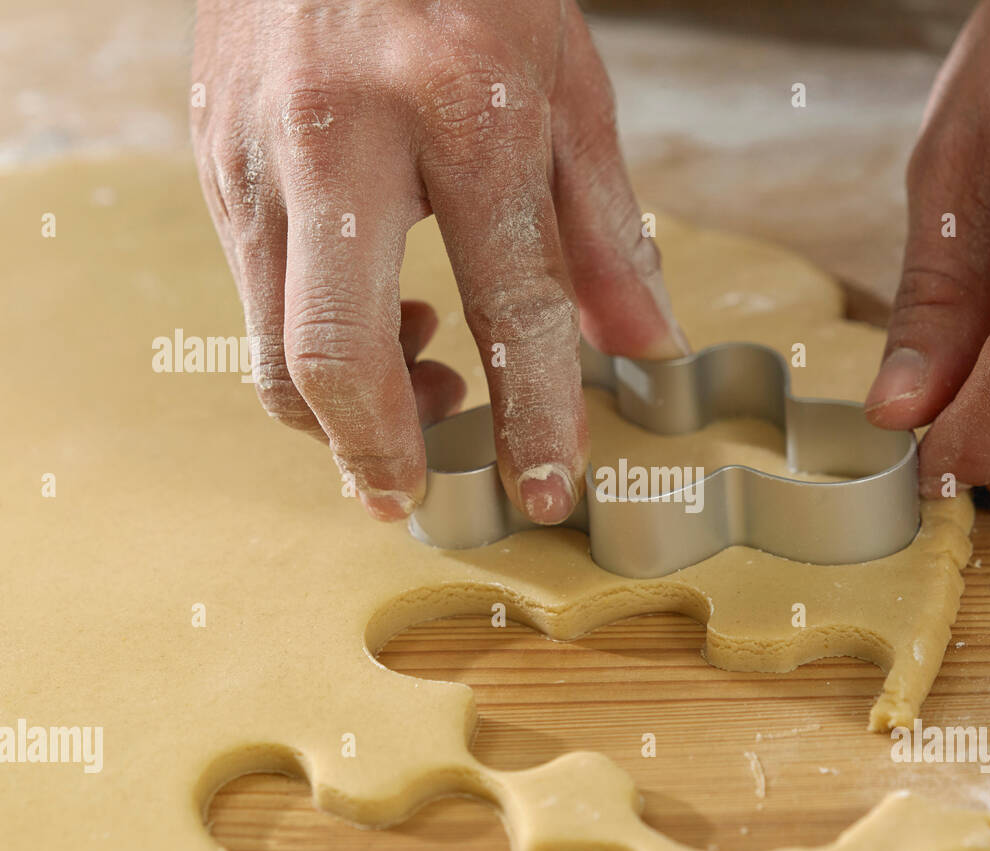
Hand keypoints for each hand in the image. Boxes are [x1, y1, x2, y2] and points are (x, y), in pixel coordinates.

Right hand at [191, 0, 686, 521]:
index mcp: (463, 113)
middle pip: (335, 355)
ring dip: (345, 411)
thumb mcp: (569, 84)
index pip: (506, 305)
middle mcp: (345, 139)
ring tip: (425, 385)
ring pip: (276, 347)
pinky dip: (314, 348)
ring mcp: (258, 154)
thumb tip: (645, 345)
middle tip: (419, 495)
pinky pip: (255, 299)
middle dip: (381, 453)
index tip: (543, 490)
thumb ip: (606, 228)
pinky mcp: (211, 161)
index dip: (531, 415)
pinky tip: (377, 316)